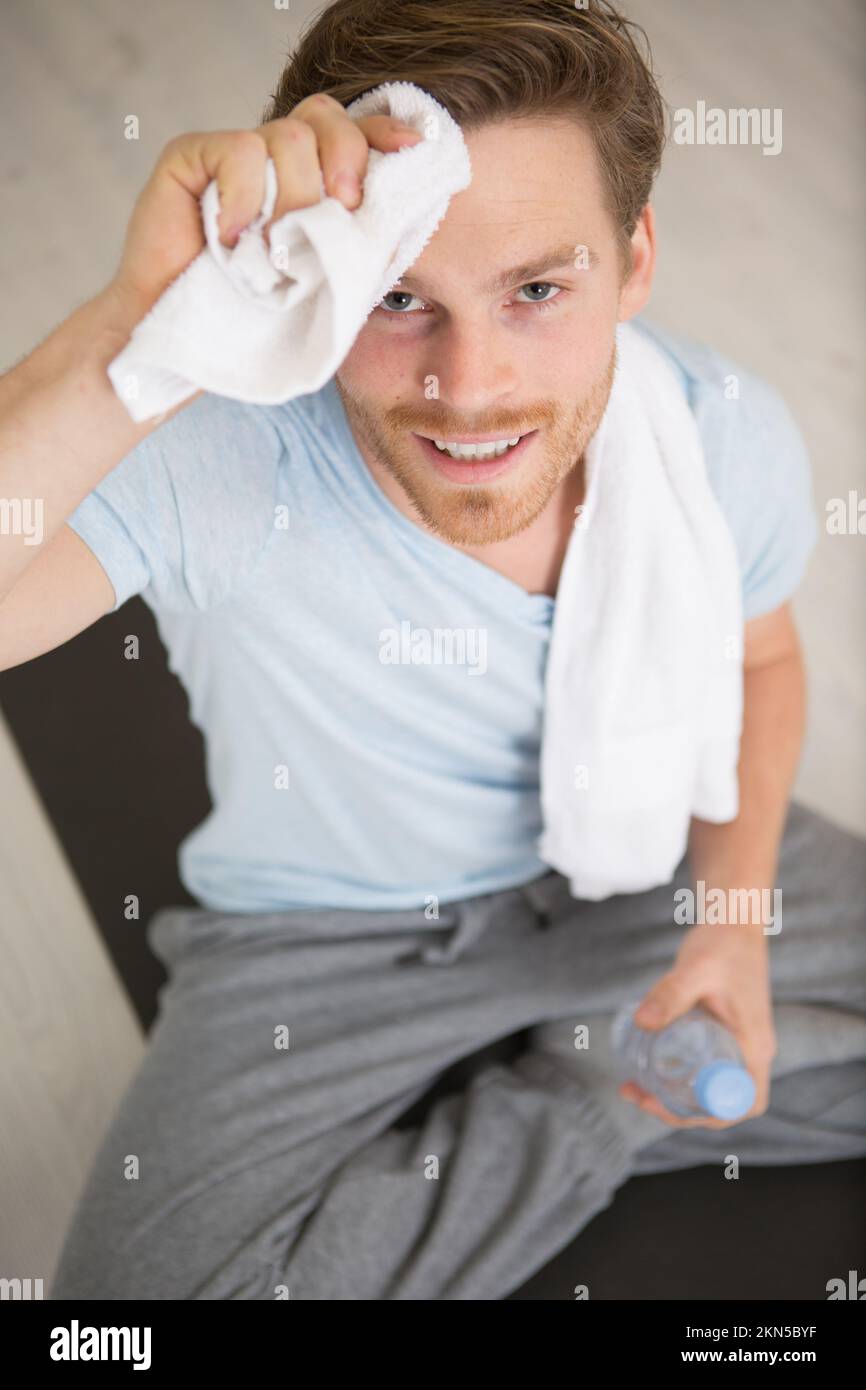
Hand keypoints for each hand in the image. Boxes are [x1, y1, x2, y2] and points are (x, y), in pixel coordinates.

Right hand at [109, 93, 421, 319]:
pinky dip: (245, 196)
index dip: (383, 132)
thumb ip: (358, 241)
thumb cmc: (256, 320)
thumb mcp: (326, 282)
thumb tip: (402, 212)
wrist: (188, 344)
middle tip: (343, 210)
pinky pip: (238, 150)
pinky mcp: (190, 158)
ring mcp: (231, 155)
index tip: (414, 148)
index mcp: (309, 182)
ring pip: (288, 136)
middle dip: (346, 159)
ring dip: (295, 196)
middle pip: (325, 118)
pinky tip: (233, 239)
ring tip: (276, 252)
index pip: (352, 134)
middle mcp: (273, 161)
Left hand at [620, 921, 776, 1128]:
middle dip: (679, 1109)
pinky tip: (647, 1064)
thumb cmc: (722, 942)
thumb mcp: (696, 968)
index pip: (744, 1103)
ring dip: (674, 1095)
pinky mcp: (723, 1033)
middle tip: (636, 1095)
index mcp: (754, 1045)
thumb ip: (671, 993)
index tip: (665, 1106)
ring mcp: (738, 1043)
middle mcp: (750, 1050)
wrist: (733, 920)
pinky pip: (703, 1066)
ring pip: (709, 1087)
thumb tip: (641, 1023)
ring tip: (633, 1086)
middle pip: (721, 1102)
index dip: (707, 1115)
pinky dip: (677, 1074)